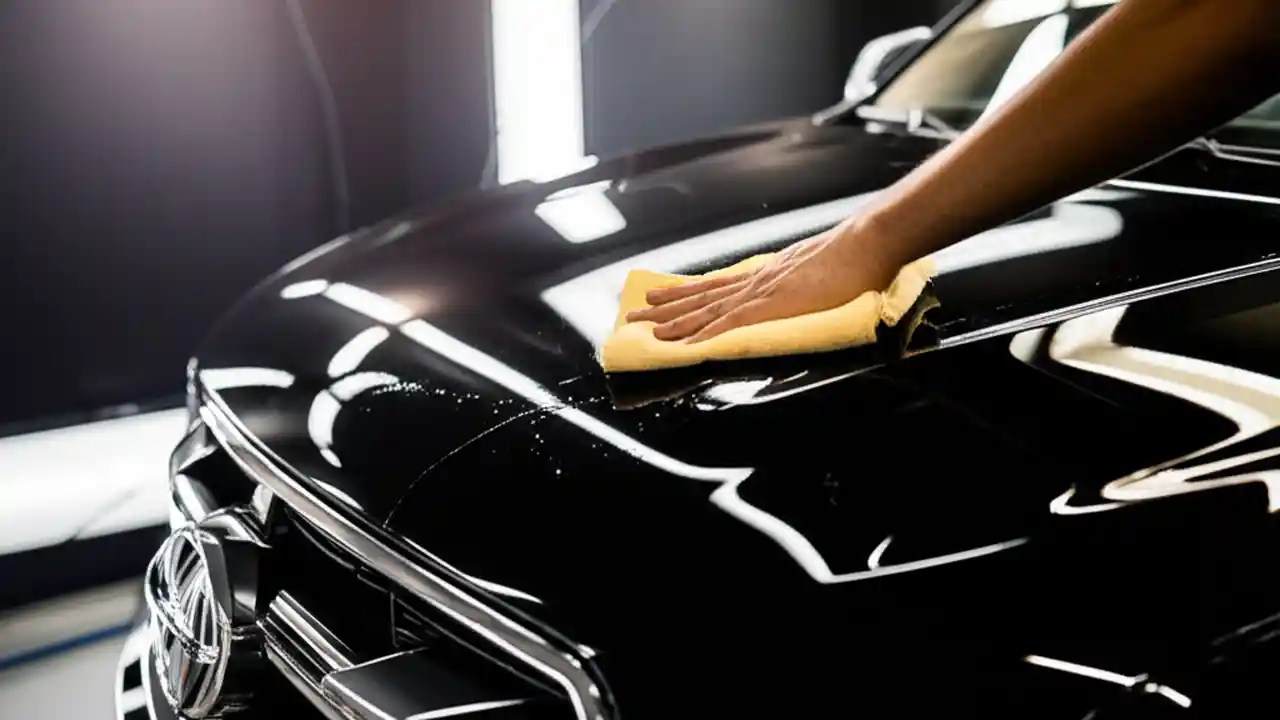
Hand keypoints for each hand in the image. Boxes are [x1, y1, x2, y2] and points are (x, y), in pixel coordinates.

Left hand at [625, 221, 900, 342]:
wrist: (866, 245)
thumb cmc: (852, 258)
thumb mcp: (815, 270)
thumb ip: (797, 283)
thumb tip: (792, 293)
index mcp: (766, 274)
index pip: (716, 286)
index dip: (686, 295)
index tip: (660, 300)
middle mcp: (756, 281)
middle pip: (701, 296)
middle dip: (666, 308)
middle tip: (634, 316)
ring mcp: (761, 292)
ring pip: (706, 309)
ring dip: (674, 321)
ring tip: (645, 328)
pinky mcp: (772, 304)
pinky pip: (730, 323)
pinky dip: (704, 333)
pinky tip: (685, 343)